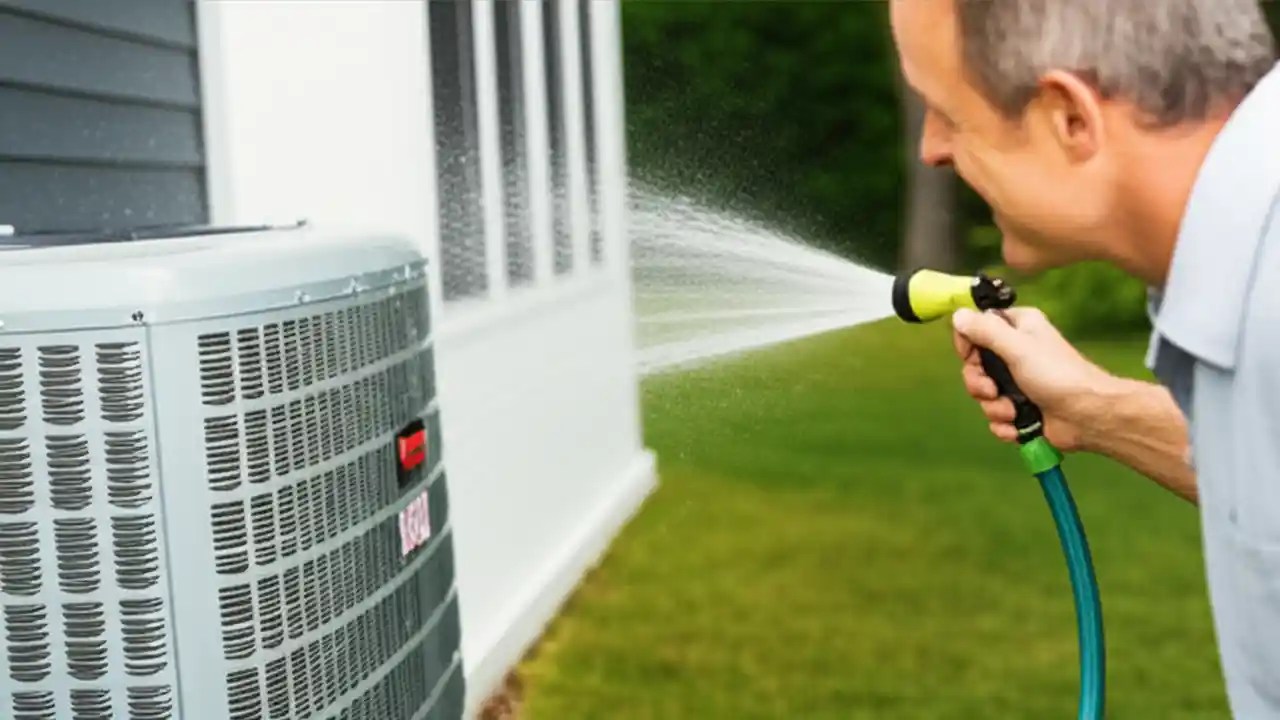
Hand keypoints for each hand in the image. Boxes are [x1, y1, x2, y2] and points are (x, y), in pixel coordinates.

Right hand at [951, 307, 1116, 451]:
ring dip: (994, 408)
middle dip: (979, 385)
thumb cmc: (1057, 375)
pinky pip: (996, 417)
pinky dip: (1004, 425)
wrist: (1089, 417)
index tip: (971, 358)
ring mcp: (1017, 382)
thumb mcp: (1018, 347)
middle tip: (992, 391)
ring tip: (1013, 412)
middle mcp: (1014, 352)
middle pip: (974, 366)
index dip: (968, 345)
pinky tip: (1017, 426)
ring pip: (983, 395)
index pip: (976, 328)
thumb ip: (986, 330)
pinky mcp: (1020, 409)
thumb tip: (957, 314)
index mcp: (1017, 328)